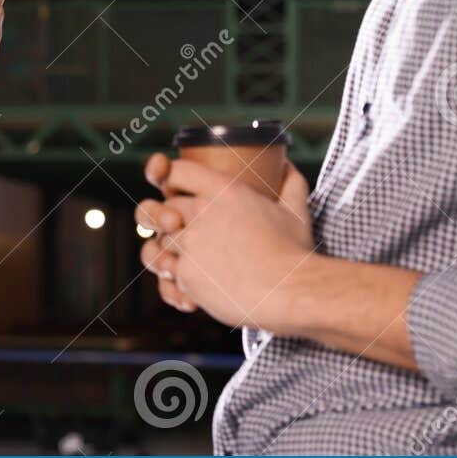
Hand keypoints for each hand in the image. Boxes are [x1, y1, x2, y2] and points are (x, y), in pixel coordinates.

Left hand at [136, 154, 316, 329]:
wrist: (292, 293)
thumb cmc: (294, 252)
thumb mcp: (296, 210)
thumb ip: (289, 182)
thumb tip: (285, 165)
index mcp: (225, 191)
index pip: (177, 170)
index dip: (170, 177)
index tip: (175, 188)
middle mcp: (202, 213)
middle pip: (165, 207)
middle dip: (168, 217)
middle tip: (178, 227)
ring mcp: (191, 245)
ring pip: (160, 240)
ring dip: (167, 248)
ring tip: (182, 256)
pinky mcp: (187, 275)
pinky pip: (166, 273)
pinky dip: (171, 278)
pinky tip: (186, 281)